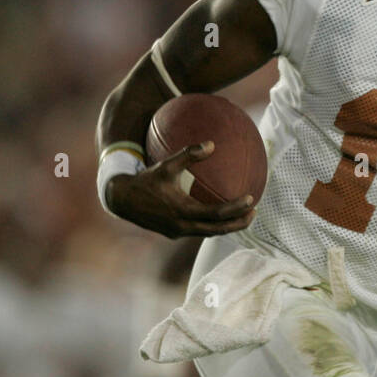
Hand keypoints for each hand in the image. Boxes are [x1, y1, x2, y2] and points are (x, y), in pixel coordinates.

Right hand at [107, 141, 256, 238]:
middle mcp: (182, 227)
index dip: (235, 209)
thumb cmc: (145, 180)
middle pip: (217, 230)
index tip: (251, 199)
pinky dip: (213, 225)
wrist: (121, 200)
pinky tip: (220, 214)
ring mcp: (178, 232)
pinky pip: (199, 230)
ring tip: (243, 215)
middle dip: (238, 224)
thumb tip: (212, 144)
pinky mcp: (174, 232)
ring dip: (227, 226)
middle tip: (255, 213)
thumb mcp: (166, 165)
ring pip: (209, 232)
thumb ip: (188, 154)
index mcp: (182, 212)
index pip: (216, 214)